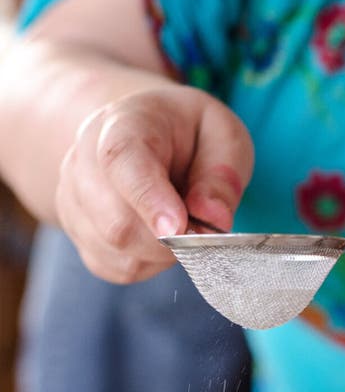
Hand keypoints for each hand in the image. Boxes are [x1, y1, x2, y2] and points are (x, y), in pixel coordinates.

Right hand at [56, 85, 253, 282]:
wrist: (144, 136)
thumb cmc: (187, 135)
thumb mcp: (223, 134)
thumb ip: (222, 175)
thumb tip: (213, 220)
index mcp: (122, 123)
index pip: (122, 161)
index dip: (149, 200)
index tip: (178, 228)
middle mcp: (84, 160)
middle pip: (116, 223)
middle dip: (170, 239)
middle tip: (201, 223)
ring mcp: (74, 200)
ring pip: (118, 252)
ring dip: (163, 252)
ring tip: (178, 218)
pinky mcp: (80, 236)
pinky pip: (119, 268)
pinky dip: (150, 262)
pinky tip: (158, 233)